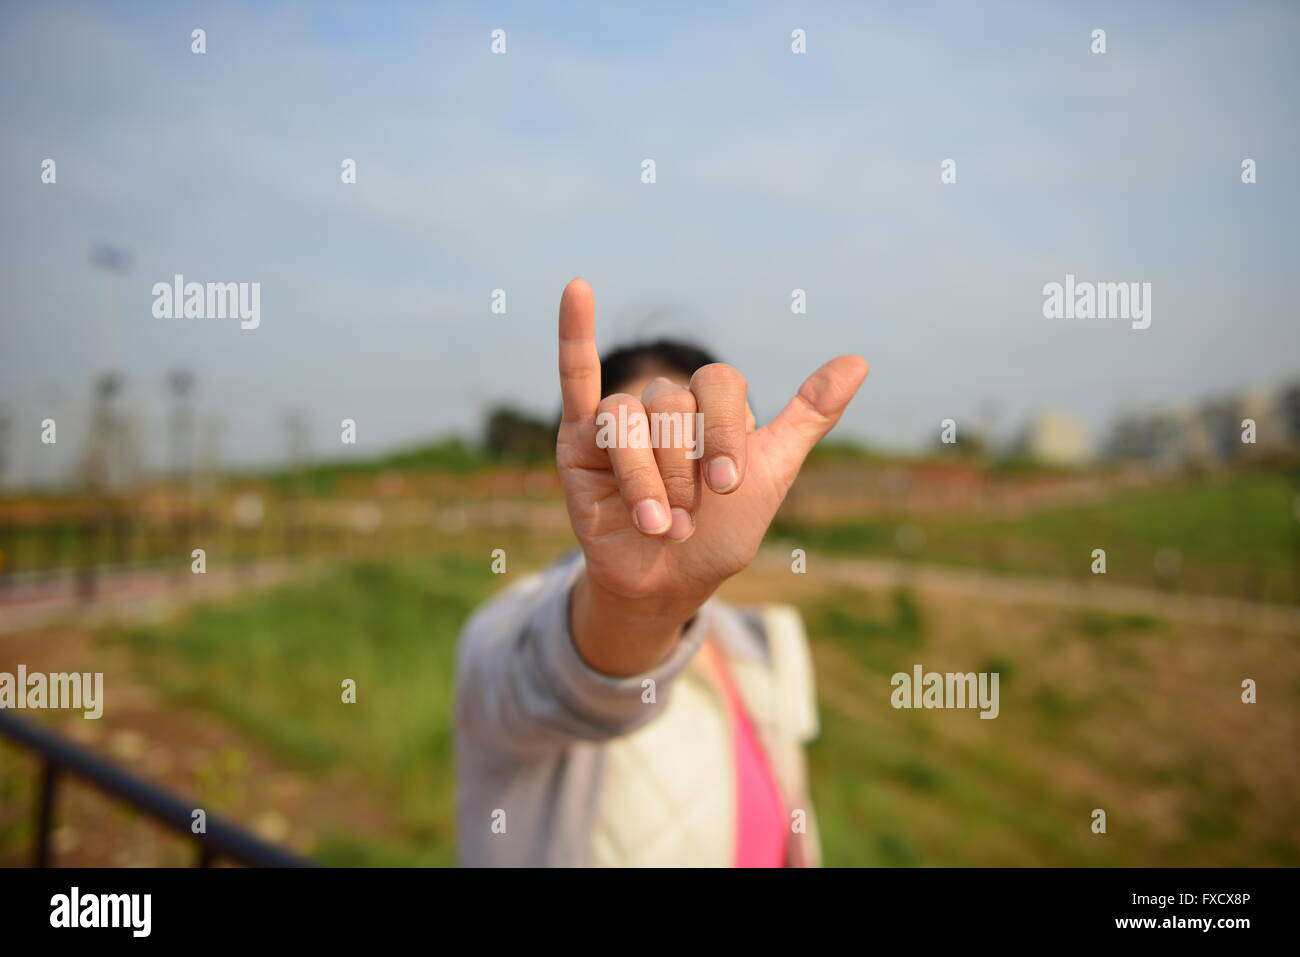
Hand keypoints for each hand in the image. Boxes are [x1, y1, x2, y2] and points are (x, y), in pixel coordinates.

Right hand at [556, 278, 868, 672]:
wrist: (667, 582)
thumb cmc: (719, 532)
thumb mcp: (773, 474)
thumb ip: (808, 416)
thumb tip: (859, 360)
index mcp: (713, 406)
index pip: (720, 384)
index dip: (725, 431)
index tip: (730, 485)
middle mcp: (668, 404)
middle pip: (672, 404)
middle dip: (682, 468)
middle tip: (687, 519)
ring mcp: (620, 418)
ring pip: (624, 418)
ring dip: (643, 476)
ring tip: (656, 524)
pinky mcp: (577, 438)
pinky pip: (575, 377)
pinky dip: (574, 332)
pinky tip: (578, 289)